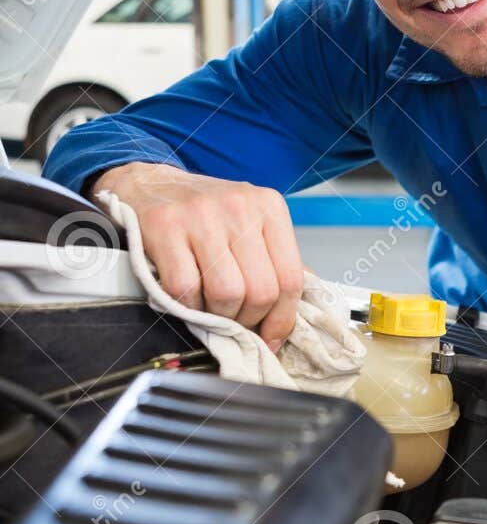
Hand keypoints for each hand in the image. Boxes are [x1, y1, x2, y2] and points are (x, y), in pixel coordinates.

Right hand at [91, 162, 304, 352]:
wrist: (150, 185)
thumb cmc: (205, 214)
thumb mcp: (251, 225)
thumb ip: (277, 261)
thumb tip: (300, 308)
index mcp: (269, 207)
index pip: (291, 278)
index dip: (282, 319)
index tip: (270, 338)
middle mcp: (239, 206)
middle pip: (260, 291)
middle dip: (249, 320)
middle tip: (236, 324)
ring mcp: (201, 214)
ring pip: (226, 294)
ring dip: (219, 317)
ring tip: (211, 311)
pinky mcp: (164, 226)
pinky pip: (185, 289)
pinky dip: (188, 306)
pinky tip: (187, 300)